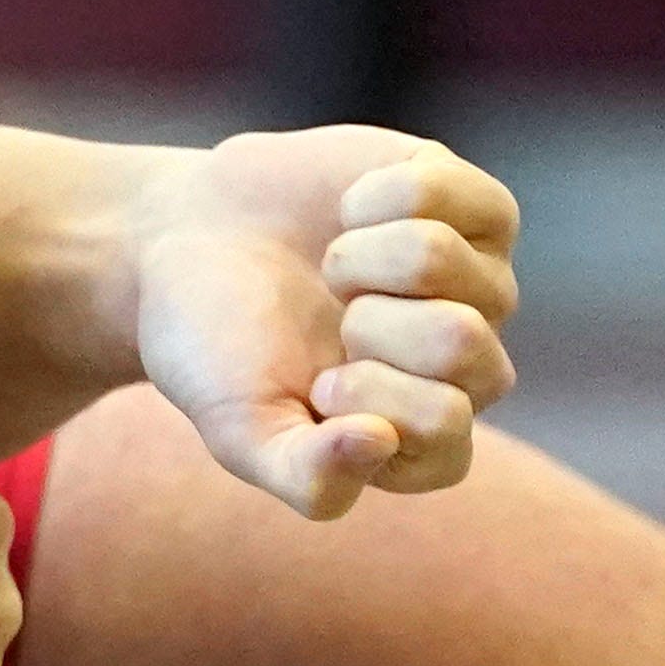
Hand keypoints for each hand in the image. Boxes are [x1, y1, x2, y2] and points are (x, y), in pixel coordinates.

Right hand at [125, 129, 520, 517]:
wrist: (184, 246)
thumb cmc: (219, 350)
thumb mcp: (240, 433)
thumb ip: (305, 476)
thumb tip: (379, 441)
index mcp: (428, 435)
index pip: (445, 427)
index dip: (365, 395)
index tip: (317, 384)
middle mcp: (471, 363)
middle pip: (459, 341)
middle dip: (365, 321)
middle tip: (331, 320)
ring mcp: (480, 280)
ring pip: (440, 257)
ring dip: (358, 256)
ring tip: (335, 269)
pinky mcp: (471, 205)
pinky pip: (443, 190)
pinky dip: (370, 197)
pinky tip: (348, 215)